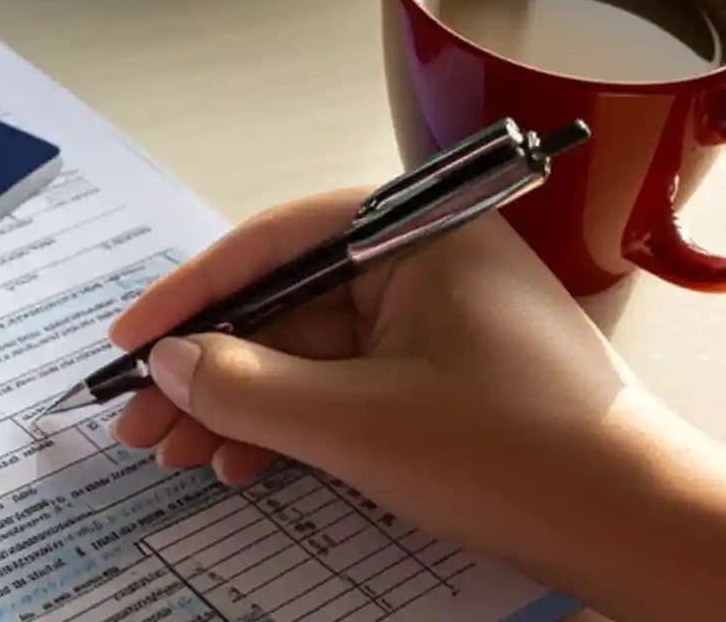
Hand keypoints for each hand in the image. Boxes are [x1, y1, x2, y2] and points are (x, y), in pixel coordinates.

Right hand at [108, 188, 725, 620]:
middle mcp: (421, 261)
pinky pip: (340, 384)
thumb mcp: (357, 423)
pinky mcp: (434, 371)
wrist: (637, 530)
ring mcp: (430, 318)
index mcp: (416, 234)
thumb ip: (247, 385)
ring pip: (305, 353)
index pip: (275, 243)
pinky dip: (289, 424)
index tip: (128, 341)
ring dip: (239, 404)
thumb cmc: (514, 457)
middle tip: (138, 420)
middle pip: (283, 305)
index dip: (189, 294)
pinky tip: (242, 462)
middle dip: (208, 369)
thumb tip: (165, 361)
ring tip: (176, 454)